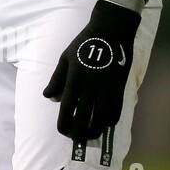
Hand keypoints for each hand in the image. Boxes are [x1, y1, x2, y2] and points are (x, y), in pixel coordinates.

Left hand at [43, 0, 141, 141]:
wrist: (110, 31)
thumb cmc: (83, 43)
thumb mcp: (64, 58)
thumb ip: (56, 79)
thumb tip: (49, 98)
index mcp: (74, 79)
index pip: (67, 109)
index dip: (64, 124)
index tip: (63, 132)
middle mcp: (90, 86)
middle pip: (84, 118)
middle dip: (78, 133)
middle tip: (76, 139)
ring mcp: (107, 88)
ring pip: (101, 119)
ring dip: (95, 131)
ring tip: (90, 136)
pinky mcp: (120, 87)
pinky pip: (116, 111)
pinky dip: (110, 121)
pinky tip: (104, 124)